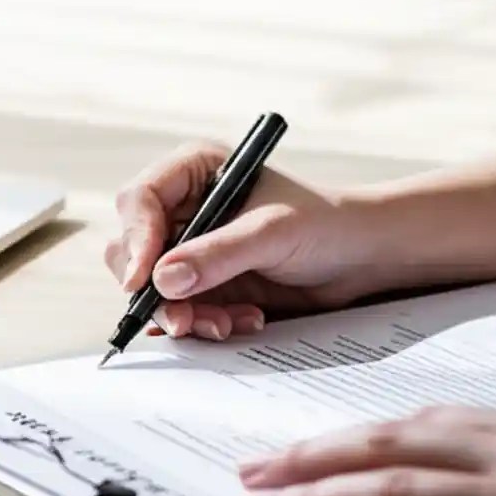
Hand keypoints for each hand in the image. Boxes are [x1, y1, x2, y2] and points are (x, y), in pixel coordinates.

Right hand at [104, 142, 378, 340]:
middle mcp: (183, 207)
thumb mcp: (271, 233)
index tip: (144, 280)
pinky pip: (180, 309)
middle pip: (132, 248)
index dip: (136, 240)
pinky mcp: (203, 282)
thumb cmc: (326, 223)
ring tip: (225, 324)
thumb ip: (217, 254)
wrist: (364, 257)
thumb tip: (163, 280)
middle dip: (155, 288)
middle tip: (181, 318)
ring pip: (153, 287)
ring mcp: (190, 247)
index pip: (139, 201)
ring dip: (184, 313)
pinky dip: (203, 323)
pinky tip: (243, 320)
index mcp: (192, 171)